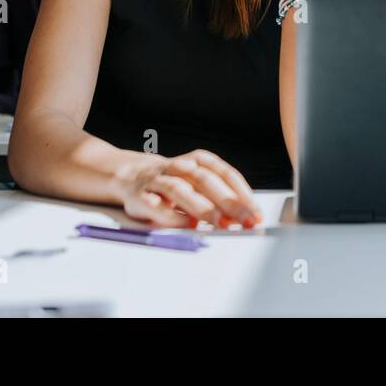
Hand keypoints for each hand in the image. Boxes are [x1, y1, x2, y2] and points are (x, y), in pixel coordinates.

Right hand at [117, 149, 263, 229]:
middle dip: (228, 202)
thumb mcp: (196, 183)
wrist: (129, 176)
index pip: (224, 174)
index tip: (256, 213)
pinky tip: (186, 225)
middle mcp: (178, 167)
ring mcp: (157, 180)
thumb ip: (217, 197)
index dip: (242, 194)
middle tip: (245, 222)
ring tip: (221, 224)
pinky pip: (154, 204)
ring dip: (202, 207)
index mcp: (198, 161)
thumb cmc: (173, 184)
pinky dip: (169, 214)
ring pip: (180, 189)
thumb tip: (244, 217)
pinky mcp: (138, 196)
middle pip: (206, 181)